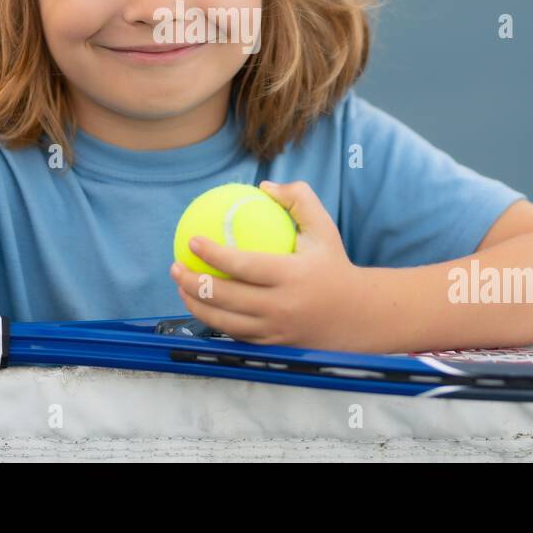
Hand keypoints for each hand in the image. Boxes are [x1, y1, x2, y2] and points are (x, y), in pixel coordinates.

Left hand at [167, 180, 372, 349]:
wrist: (356, 315)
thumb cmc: (333, 265)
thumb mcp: (323, 228)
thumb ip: (298, 199)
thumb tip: (263, 187)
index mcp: (291, 276)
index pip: (242, 265)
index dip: (213, 254)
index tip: (192, 241)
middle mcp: (280, 307)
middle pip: (224, 297)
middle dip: (192, 282)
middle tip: (176, 266)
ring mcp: (274, 330)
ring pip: (222, 321)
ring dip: (195, 304)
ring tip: (180, 286)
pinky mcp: (271, 345)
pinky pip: (234, 333)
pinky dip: (213, 319)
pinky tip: (201, 304)